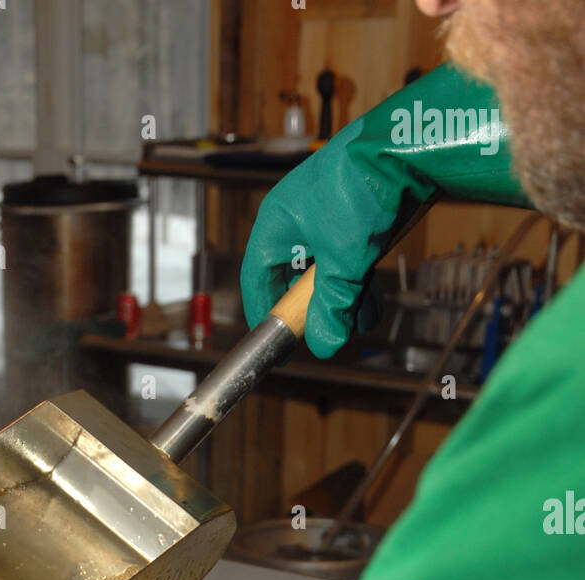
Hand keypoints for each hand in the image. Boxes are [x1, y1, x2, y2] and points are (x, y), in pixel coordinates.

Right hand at [240, 63, 529, 356]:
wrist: (411, 144)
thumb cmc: (363, 188)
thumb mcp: (345, 259)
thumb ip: (332, 306)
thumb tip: (324, 345)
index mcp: (277, 223)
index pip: (258, 278)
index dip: (265, 313)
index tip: (277, 344)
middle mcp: (297, 220)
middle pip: (294, 281)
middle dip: (316, 310)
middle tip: (329, 332)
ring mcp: (328, 218)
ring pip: (327, 275)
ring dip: (343, 301)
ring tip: (362, 318)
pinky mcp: (356, 217)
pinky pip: (349, 262)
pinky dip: (359, 285)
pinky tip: (373, 302)